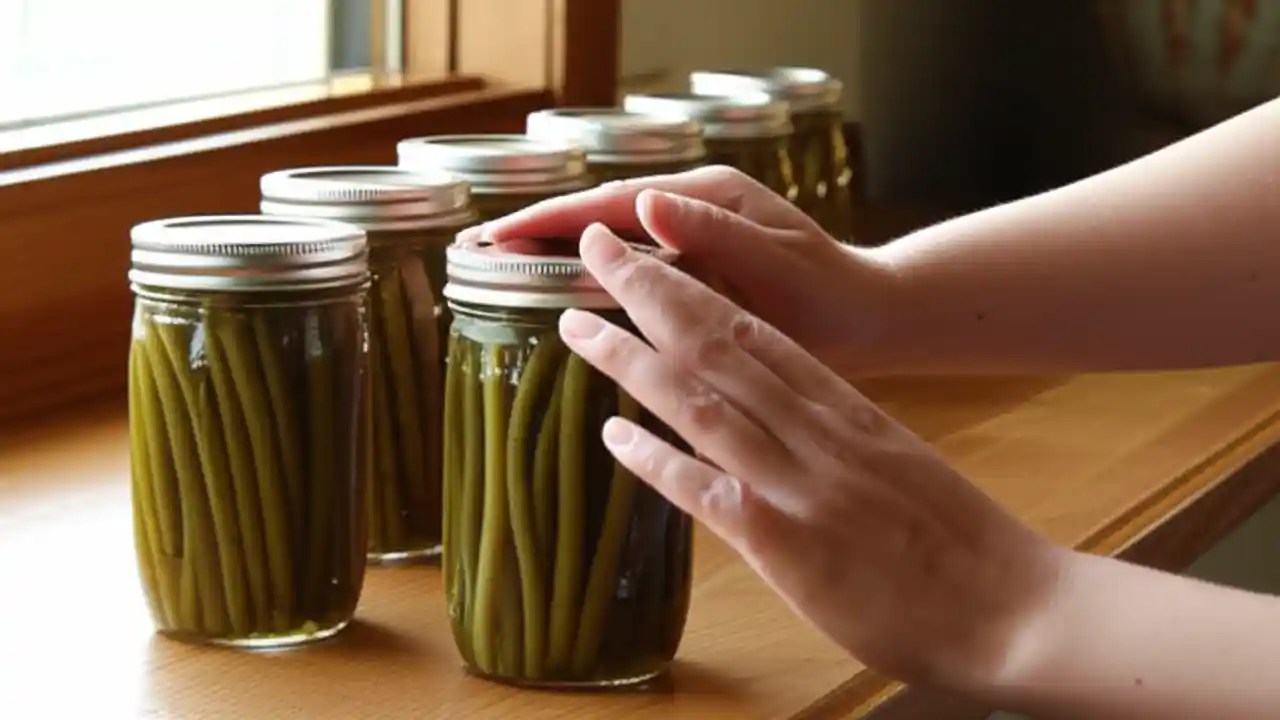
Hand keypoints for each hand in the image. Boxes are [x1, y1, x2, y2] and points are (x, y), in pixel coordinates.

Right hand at [470, 166, 899, 377]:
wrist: (870, 315)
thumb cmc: (830, 293)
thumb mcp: (776, 262)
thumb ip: (713, 232)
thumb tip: (645, 200)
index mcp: (705, 196)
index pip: (609, 202)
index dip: (549, 219)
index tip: (496, 236)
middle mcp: (690, 206)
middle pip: (597, 211)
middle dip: (536, 228)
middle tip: (475, 248)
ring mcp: (690, 233)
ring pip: (607, 236)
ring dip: (554, 247)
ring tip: (499, 264)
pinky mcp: (694, 262)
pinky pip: (627, 263)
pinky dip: (587, 269)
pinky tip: (560, 285)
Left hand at [556, 223, 1065, 689]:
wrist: (1014, 608)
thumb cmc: (959, 543)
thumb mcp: (895, 465)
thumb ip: (834, 437)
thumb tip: (782, 424)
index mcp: (848, 409)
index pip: (757, 330)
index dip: (694, 286)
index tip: (648, 255)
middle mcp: (819, 430)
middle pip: (720, 340)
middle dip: (650, 289)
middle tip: (595, 250)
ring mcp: (800, 482)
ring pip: (701, 398)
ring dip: (630, 356)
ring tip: (576, 324)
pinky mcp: (786, 542)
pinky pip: (705, 489)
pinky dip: (654, 457)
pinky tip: (612, 434)